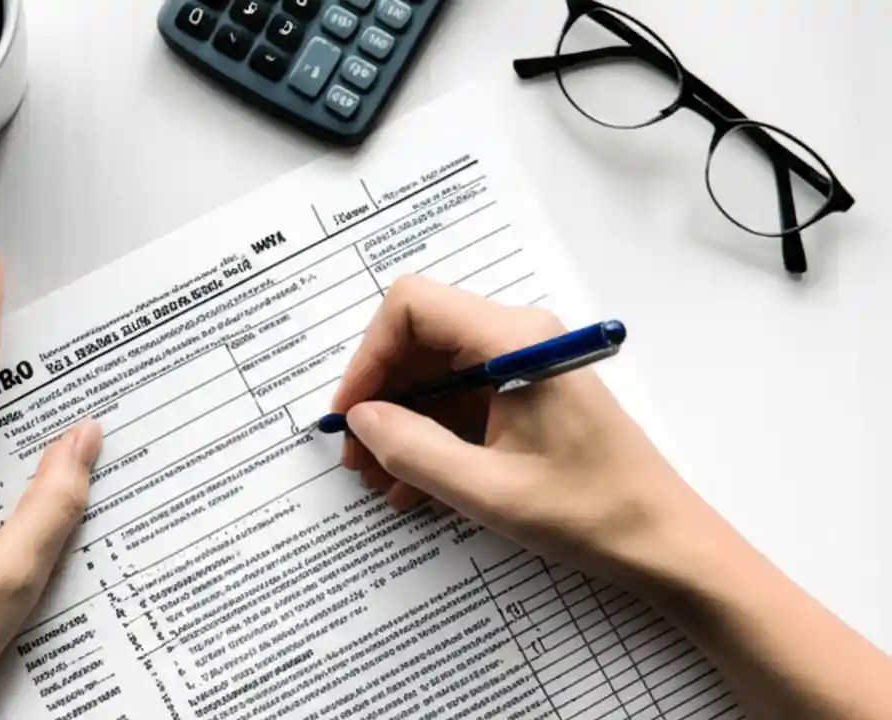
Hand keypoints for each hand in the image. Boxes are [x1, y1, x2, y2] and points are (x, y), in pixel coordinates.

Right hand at [332, 276, 724, 589]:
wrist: (665, 542)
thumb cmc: (590, 512)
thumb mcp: (488, 489)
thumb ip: (413, 450)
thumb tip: (360, 419)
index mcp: (513, 341)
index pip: (411, 307)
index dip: (369, 356)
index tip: (351, 414)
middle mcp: (517, 338)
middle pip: (419, 340)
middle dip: (380, 395)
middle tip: (356, 457)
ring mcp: (523, 365)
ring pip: (435, 373)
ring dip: (400, 422)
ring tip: (379, 479)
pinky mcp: (527, 395)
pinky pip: (461, 400)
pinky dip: (430, 436)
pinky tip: (412, 485)